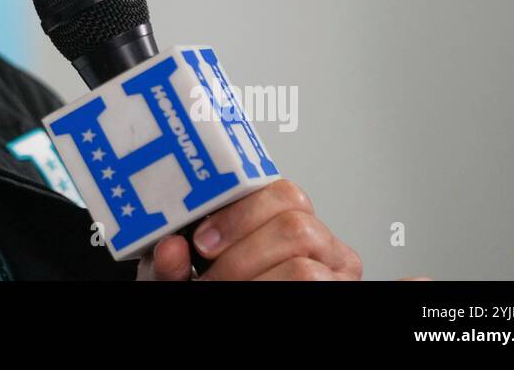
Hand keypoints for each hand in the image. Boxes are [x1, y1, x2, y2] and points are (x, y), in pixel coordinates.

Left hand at [138, 179, 362, 280]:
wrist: (240, 324)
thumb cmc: (217, 285)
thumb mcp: (188, 275)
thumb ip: (173, 264)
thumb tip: (170, 249)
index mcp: (278, 216)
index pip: (277, 190)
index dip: (236, 214)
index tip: (199, 241)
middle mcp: (314, 236)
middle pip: (293, 220)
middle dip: (242, 253)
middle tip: (210, 276)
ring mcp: (333, 264)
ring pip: (301, 254)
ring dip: (253, 274)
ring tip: (226, 288)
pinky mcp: (343, 286)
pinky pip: (313, 279)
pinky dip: (271, 285)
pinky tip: (254, 292)